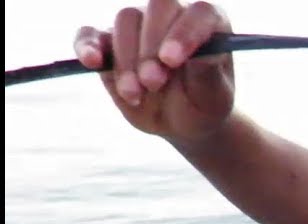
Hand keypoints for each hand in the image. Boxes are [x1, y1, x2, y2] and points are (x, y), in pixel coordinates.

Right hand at [74, 0, 235, 145]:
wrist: (182, 120)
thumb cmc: (204, 103)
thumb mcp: (214, 96)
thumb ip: (208, 72)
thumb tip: (200, 54)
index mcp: (207, 23)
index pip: (199, 13)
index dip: (183, 33)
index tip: (171, 61)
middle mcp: (173, 15)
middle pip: (156, 8)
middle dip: (151, 48)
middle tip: (153, 83)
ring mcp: (139, 25)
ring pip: (126, 21)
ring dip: (127, 59)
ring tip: (135, 94)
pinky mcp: (109, 42)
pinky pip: (90, 33)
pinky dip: (87, 45)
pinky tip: (91, 62)